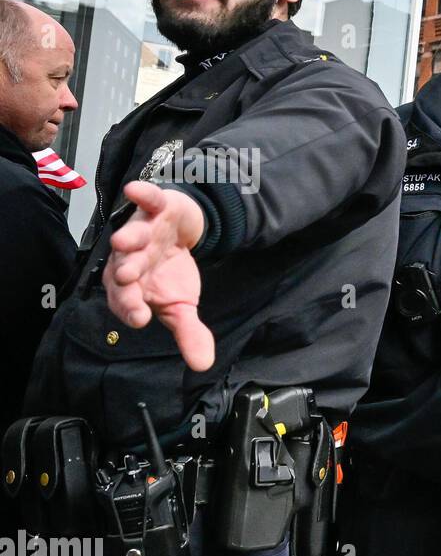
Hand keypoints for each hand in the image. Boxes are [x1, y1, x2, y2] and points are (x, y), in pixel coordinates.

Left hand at [106, 181, 212, 370]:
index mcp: (132, 287)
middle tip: (126, 278)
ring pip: (130, 235)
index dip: (129, 308)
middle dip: (123, 272)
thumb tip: (203, 365)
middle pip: (122, 267)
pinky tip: (135, 190)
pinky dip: (141, 195)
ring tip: (126, 241)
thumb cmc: (172, 273)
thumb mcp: (183, 306)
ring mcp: (140, 232)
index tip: (141, 318)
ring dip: (128, 238)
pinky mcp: (155, 210)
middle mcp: (129, 259)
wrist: (182, 235)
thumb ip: (189, 333)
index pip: (125, 301)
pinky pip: (146, 201)